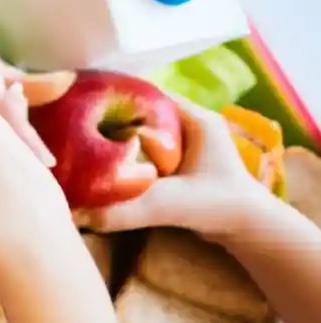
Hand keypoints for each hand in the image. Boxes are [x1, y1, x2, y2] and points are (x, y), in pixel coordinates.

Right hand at [79, 98, 274, 237]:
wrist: (251, 229)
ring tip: (78, 143)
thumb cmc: (220, 206)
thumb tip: (77, 215)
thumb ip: (125, 210)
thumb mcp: (170, 206)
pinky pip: (143, 149)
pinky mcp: (176, 160)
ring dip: (113, 137)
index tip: (80, 104)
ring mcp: (182, 141)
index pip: (146, 93)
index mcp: (194, 117)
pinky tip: (98, 165)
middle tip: (71, 127)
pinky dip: (123, 154)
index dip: (113, 95)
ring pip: (139, 130)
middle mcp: (187, 122)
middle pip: (138, 110)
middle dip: (106, 118)